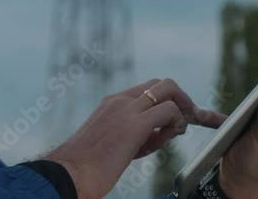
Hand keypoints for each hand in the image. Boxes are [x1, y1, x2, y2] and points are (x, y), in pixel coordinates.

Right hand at [44, 78, 226, 198]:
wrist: (67, 174)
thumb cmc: (86, 168)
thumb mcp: (113, 143)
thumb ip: (136, 134)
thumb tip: (160, 134)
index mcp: (112, 103)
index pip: (149, 90)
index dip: (170, 100)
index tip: (181, 116)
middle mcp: (120, 100)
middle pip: (162, 83)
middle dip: (182, 98)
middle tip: (190, 118)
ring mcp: (126, 110)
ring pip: (168, 88)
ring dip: (184, 106)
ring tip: (182, 128)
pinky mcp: (133, 125)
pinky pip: (168, 111)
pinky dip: (178, 121)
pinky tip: (174, 134)